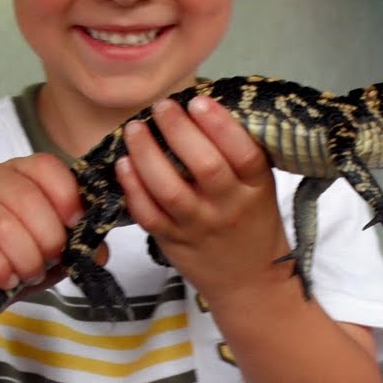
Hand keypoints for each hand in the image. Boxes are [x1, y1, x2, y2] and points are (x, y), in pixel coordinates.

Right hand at [0, 154, 87, 291]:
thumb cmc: (19, 258)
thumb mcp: (57, 250)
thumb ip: (80, 242)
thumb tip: (99, 252)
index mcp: (20, 171)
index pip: (45, 166)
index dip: (66, 196)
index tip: (75, 226)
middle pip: (26, 197)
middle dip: (48, 237)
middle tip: (52, 260)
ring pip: (1, 224)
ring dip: (24, 257)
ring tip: (29, 274)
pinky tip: (6, 279)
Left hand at [116, 94, 286, 301]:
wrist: (249, 281)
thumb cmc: (252, 222)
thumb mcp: (260, 188)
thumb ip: (236, 155)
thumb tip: (198, 108)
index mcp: (257, 188)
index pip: (244, 154)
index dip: (221, 126)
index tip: (199, 101)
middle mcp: (230, 207)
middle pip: (206, 167)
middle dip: (179, 132)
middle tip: (161, 107)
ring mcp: (200, 226)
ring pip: (170, 190)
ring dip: (147, 155)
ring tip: (135, 129)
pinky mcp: (174, 242)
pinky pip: (149, 215)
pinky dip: (132, 189)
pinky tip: (123, 165)